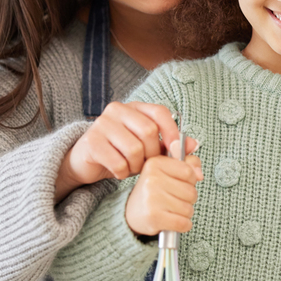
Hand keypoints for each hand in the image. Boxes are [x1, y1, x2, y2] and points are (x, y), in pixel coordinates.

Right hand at [54, 102, 196, 202]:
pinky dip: (123, 172)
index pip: (160, 112)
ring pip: (134, 148)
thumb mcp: (148, 148)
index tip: (177, 150)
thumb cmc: (122, 152)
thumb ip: (170, 145)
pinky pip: (118, 162)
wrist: (87, 162)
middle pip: (148, 131)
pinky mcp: (91, 143)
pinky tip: (119, 172)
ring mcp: (102, 124)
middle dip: (153, 154)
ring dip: (137, 165)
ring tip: (133, 168)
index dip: (172, 131)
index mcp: (134, 107)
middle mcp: (117, 110)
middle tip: (148, 164)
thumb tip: (193, 145)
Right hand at [124, 152, 202, 236]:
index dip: (190, 181)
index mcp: (155, 163)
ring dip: (185, 213)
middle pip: (191, 192)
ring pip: (188, 209)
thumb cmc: (154, 190)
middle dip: (188, 199)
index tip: (180, 183)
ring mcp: (152, 198)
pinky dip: (183, 225)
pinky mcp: (154, 217)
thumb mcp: (168, 170)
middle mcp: (152, 179)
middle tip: (174, 199)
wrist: (132, 212)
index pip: (189, 172)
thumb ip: (189, 164)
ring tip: (172, 209)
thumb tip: (200, 175)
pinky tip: (174, 220)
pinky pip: (183, 223)